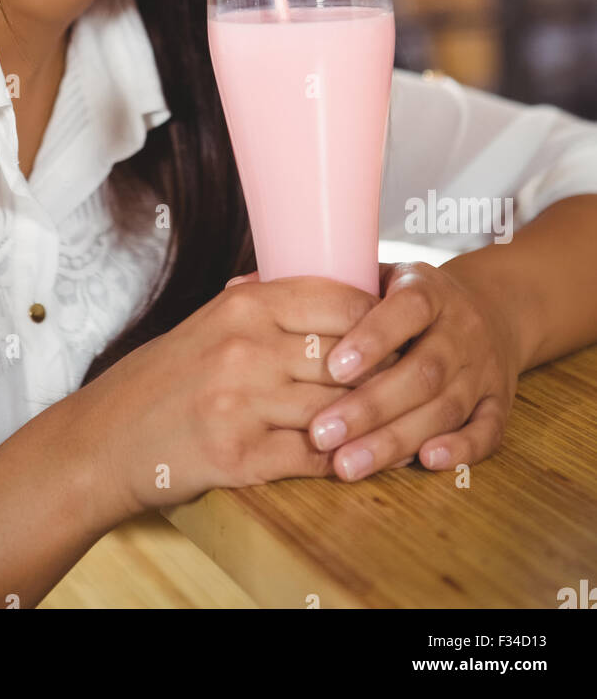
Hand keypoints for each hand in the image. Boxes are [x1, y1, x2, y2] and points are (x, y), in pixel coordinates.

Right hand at [77, 273, 388, 517]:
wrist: (104, 439)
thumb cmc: (162, 379)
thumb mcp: (209, 323)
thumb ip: (264, 305)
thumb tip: (328, 285)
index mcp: (242, 304)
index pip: (340, 300)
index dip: (380, 318)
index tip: (399, 331)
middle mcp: (246, 347)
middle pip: (349, 355)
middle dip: (385, 372)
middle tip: (414, 380)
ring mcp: (243, 403)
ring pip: (339, 408)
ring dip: (370, 421)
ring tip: (397, 422)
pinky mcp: (240, 456)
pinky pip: (314, 457)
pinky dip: (341, 460)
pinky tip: (354, 457)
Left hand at [305, 260, 520, 480]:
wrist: (490, 310)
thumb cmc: (406, 300)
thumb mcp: (377, 277)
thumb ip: (326, 288)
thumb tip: (241, 284)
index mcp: (428, 290)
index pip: (406, 310)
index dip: (372, 338)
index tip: (332, 367)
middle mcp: (461, 329)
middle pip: (422, 372)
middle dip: (370, 407)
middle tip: (321, 433)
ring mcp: (483, 368)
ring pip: (445, 408)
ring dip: (397, 439)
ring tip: (347, 464)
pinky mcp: (499, 403)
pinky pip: (487, 431)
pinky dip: (460, 450)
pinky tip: (425, 462)